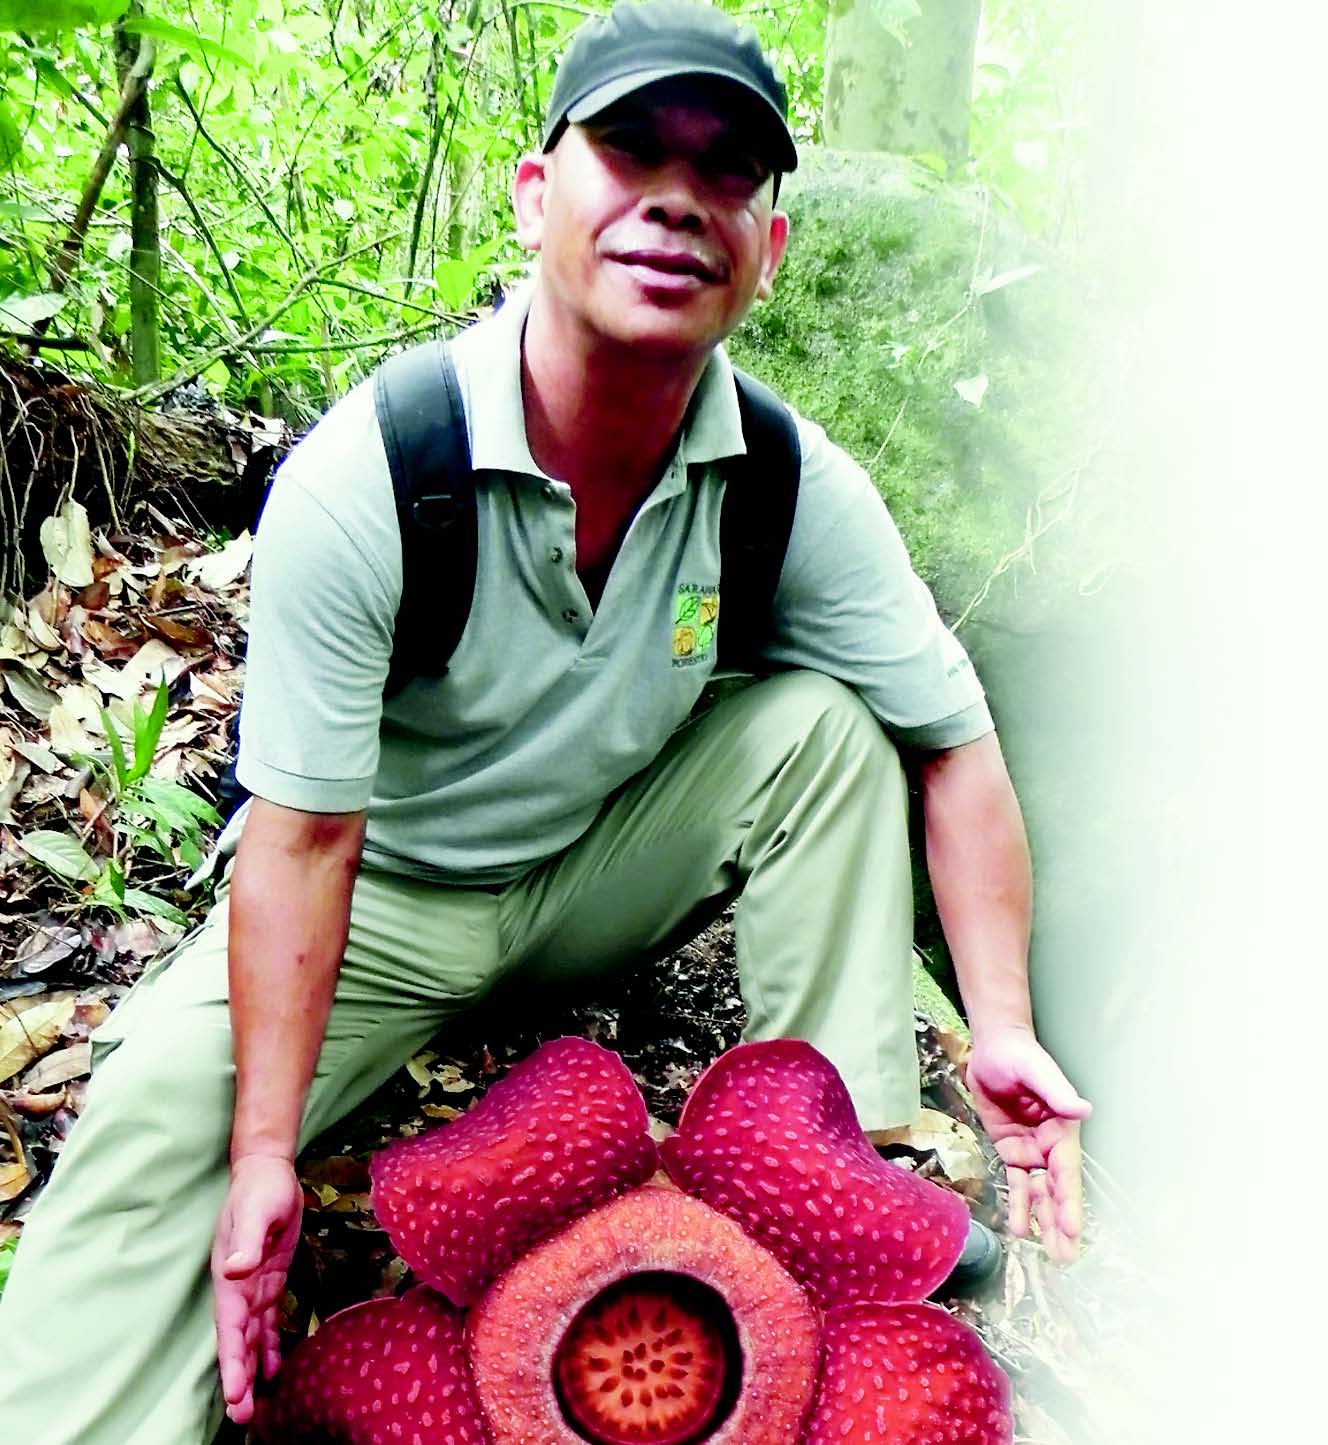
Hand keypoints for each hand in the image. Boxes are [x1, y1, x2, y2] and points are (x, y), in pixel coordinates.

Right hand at [211, 1154, 303, 1424]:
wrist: (267, 1172)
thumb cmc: (259, 1189)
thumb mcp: (255, 1212)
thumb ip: (245, 1242)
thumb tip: (235, 1271)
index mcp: (229, 1277)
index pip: (229, 1328)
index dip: (231, 1360)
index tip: (234, 1392)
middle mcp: (238, 1288)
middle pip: (236, 1341)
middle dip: (238, 1378)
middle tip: (242, 1417)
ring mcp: (253, 1286)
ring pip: (251, 1337)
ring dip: (252, 1369)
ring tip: (254, 1407)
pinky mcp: (271, 1281)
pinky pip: (268, 1320)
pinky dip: (270, 1345)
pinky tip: (273, 1369)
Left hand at [964, 1026, 1091, 1263]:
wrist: (994, 1047)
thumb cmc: (1019, 1055)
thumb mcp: (1037, 1071)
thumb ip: (1058, 1092)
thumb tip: (1082, 1109)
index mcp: (1062, 1130)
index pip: (1066, 1172)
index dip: (1069, 1202)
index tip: (1073, 1229)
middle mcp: (1050, 1145)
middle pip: (1056, 1189)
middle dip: (1061, 1223)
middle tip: (1065, 1256)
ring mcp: (1030, 1149)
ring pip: (1039, 1192)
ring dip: (1043, 1221)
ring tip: (1049, 1252)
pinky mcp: (1010, 1148)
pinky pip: (1016, 1181)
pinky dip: (1018, 1204)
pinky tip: (1019, 1226)